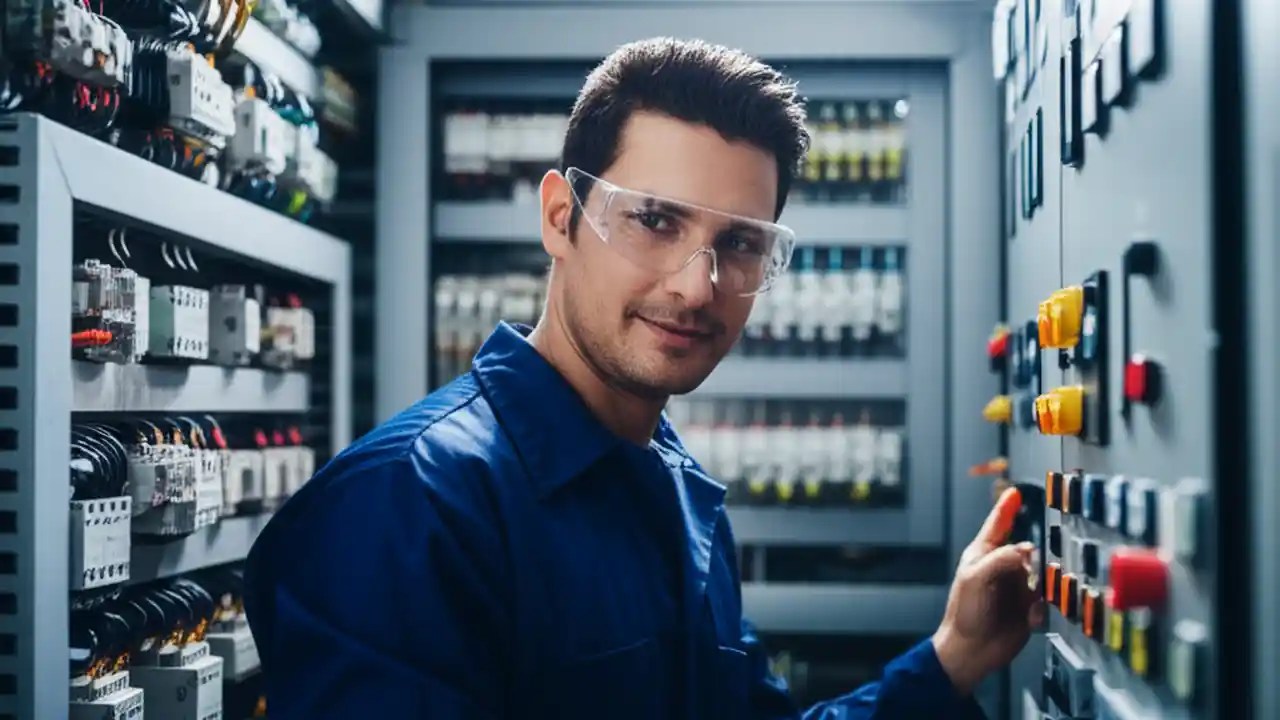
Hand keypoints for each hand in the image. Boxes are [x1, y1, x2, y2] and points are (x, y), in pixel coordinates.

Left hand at [931, 487, 1043, 695]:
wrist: (972, 651)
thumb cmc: (965, 613)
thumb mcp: (975, 579)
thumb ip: (1000, 560)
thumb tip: (1026, 550)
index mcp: (983, 555)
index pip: (997, 525)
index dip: (1007, 508)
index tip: (1016, 492)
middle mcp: (1002, 567)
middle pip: (1028, 550)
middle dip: (1035, 559)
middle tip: (1031, 573)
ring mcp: (1016, 587)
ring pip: (1042, 574)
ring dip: (1040, 587)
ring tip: (1028, 602)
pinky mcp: (1029, 606)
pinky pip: (1046, 599)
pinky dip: (1040, 607)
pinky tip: (1028, 618)